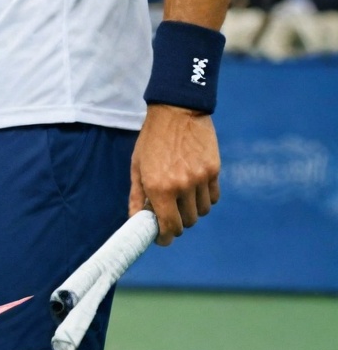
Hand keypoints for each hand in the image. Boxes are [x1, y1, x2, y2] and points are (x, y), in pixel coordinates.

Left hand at [130, 104, 220, 244]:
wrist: (177, 111)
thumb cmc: (152, 139)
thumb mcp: (137, 166)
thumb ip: (137, 196)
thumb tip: (136, 221)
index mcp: (158, 187)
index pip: (168, 227)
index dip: (165, 237)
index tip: (162, 238)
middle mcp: (181, 186)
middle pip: (187, 222)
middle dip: (177, 221)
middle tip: (169, 212)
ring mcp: (200, 179)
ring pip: (202, 212)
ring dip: (192, 210)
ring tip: (181, 195)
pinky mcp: (214, 171)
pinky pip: (213, 198)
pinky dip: (205, 198)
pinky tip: (195, 187)